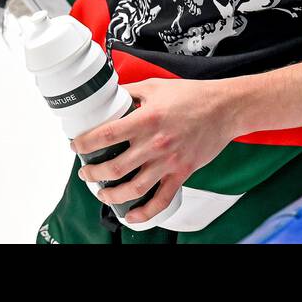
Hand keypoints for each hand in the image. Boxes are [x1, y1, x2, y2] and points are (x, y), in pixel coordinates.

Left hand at [72, 77, 238, 225]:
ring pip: (133, 188)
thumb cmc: (193, 96)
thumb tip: (109, 95)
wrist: (224, 109)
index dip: (86, 142)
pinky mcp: (181, 173)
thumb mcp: (155, 86)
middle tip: (85, 171)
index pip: (107, 134)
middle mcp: (155, 143)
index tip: (77, 145)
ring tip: (101, 192)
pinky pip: (161, 199)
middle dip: (93, 173)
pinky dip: (145, 212)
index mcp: (147, 119)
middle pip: (115, 167)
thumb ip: (130, 91)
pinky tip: (132, 215)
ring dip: (111, 194)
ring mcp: (168, 161)